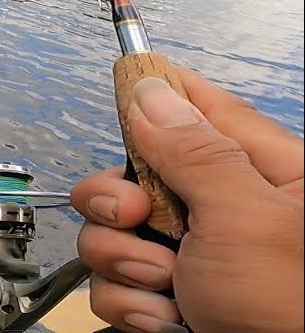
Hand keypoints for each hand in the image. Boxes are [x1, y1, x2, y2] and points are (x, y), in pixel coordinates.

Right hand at [72, 68, 303, 332]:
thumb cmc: (299, 312)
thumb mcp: (248, 220)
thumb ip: (194, 151)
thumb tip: (150, 91)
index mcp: (264, 175)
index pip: (198, 106)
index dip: (154, 93)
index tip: (120, 90)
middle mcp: (224, 212)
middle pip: (135, 174)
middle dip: (119, 204)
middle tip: (140, 220)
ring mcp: (195, 259)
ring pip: (114, 235)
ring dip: (126, 265)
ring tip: (170, 290)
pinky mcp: (169, 301)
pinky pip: (116, 285)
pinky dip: (130, 304)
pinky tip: (165, 319)